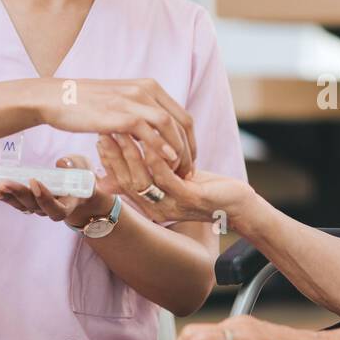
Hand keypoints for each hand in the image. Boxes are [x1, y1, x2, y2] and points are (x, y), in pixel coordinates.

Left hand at [0, 154, 109, 226]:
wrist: (79, 191)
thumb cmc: (83, 179)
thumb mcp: (84, 168)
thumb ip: (75, 165)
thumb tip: (61, 163)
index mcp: (68, 206)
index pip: (55, 209)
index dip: (44, 198)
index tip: (34, 181)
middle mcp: (51, 211)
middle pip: (34, 206)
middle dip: (18, 194)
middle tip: (5, 183)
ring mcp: (38, 208)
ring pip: (22, 206)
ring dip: (7, 197)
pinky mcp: (28, 203)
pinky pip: (15, 203)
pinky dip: (4, 197)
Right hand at [34, 77, 196, 177]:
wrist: (56, 97)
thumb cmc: (86, 104)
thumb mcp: (120, 101)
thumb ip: (139, 111)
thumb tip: (154, 132)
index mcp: (149, 87)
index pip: (182, 116)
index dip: (190, 140)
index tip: (189, 160)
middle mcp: (146, 90)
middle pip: (182, 122)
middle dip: (189, 149)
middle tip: (188, 172)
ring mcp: (133, 100)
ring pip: (170, 127)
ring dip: (178, 152)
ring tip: (178, 172)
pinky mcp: (120, 113)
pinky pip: (149, 132)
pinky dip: (160, 147)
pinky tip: (166, 161)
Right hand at [94, 133, 252, 226]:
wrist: (237, 206)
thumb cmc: (207, 188)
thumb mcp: (175, 178)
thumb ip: (153, 170)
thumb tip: (132, 157)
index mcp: (149, 204)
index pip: (120, 182)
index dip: (108, 160)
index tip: (101, 137)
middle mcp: (155, 208)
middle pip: (126, 180)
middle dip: (114, 155)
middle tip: (106, 131)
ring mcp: (171, 206)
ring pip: (142, 179)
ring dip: (131, 154)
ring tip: (123, 131)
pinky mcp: (187, 199)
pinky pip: (166, 178)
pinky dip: (156, 159)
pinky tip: (150, 141)